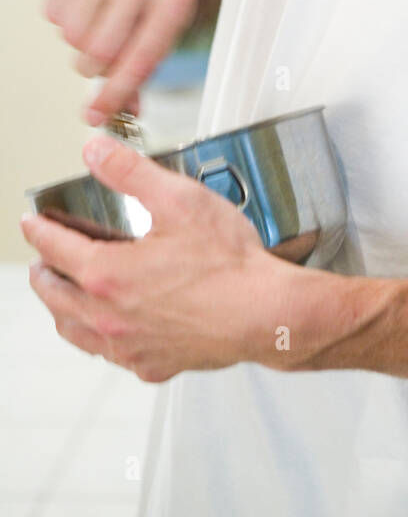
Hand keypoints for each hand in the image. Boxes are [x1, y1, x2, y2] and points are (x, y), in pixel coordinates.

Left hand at [21, 136, 273, 381]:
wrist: (266, 314)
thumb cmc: (230, 264)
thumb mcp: (179, 200)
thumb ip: (130, 171)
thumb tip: (96, 152)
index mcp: (107, 275)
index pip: (55, 248)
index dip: (38, 230)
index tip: (32, 223)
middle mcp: (109, 317)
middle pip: (55, 296)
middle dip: (42, 273)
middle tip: (42, 260)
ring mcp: (129, 346)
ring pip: (75, 331)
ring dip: (62, 309)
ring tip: (64, 296)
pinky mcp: (153, 365)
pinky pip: (111, 354)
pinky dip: (99, 337)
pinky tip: (111, 329)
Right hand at [42, 0, 197, 124]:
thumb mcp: (155, 18)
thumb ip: (141, 67)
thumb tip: (128, 111)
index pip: (143, 58)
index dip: (117, 93)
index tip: (96, 115)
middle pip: (101, 52)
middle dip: (91, 63)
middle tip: (95, 51)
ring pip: (73, 35)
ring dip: (75, 38)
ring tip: (90, 17)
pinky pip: (52, 10)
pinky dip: (58, 12)